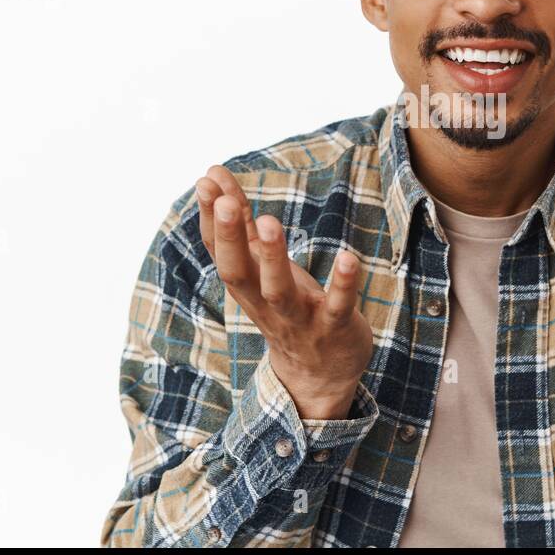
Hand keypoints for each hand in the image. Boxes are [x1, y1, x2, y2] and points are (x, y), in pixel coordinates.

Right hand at [195, 165, 373, 419]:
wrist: (319, 377)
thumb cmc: (288, 308)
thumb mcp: (261, 268)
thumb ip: (242, 225)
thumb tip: (213, 177)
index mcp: (247, 286)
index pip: (220, 253)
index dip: (211, 219)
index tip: (206, 181)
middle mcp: (265, 304)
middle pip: (238, 273)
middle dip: (230, 238)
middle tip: (227, 202)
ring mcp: (299, 318)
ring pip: (278, 291)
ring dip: (273, 259)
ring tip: (270, 222)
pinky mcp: (334, 327)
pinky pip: (337, 307)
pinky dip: (342, 284)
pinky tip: (348, 257)